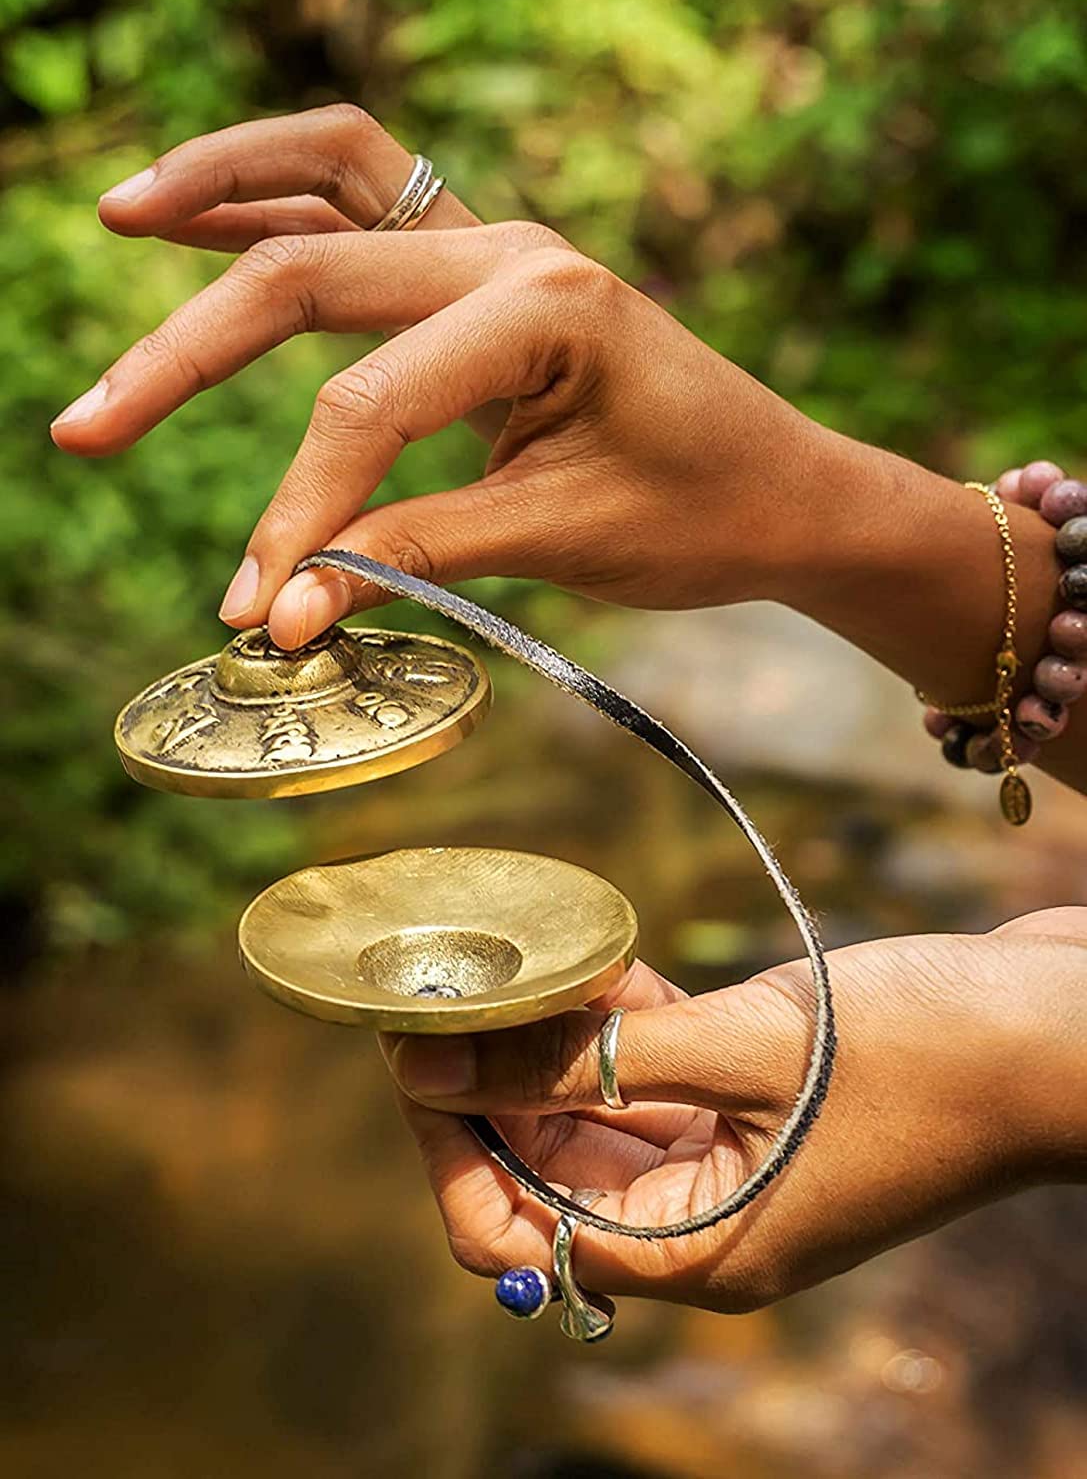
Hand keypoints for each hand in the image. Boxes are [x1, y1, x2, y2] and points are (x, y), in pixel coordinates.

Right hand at [50, 105, 829, 646]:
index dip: (300, 514)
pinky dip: (280, 203)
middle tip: (82, 427)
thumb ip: (415, 559)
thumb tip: (285, 615)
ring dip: (221, 191)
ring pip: (331, 184)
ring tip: (121, 216)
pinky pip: (368, 209)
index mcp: (545, 302)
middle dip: (187, 356)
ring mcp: (498, 247)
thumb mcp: (561, 540)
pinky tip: (205, 218)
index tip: (261, 608)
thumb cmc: (705, 515)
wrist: (791, 491)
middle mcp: (512, 249)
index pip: (369, 405)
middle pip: (310, 274)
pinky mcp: (487, 277)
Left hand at [380, 909, 1085, 1312]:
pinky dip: (622, 1020)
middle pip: (547, 1163)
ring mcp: (736, 1152)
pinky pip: (662, 1068)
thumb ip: (588, 1061)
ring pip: (600, 1108)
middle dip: (489, 1079)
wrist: (1066, 1027)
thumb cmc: (934, 1055)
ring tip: (506, 960)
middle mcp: (706, 1212)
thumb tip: (438, 1062)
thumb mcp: (745, 1050)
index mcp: (698, 1245)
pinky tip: (590, 960)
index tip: (416, 1053)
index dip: (449, 1147)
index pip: (516, 1228)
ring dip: (553, 1039)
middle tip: (443, 986)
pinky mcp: (762, 1092)